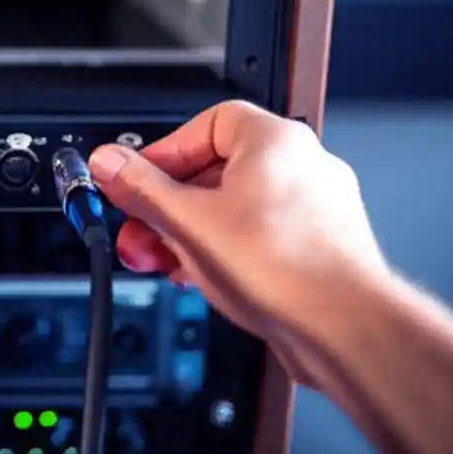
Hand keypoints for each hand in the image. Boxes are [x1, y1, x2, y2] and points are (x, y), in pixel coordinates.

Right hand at [88, 100, 390, 383]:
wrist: (344, 329)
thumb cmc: (285, 268)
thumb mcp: (187, 221)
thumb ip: (141, 189)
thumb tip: (108, 163)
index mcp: (275, 142)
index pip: (205, 124)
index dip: (162, 154)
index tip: (133, 180)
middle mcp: (300, 167)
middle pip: (213, 170)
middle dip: (165, 206)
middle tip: (139, 229)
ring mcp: (312, 208)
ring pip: (232, 207)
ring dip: (187, 232)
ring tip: (163, 259)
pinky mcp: (314, 246)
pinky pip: (255, 236)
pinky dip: (221, 250)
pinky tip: (200, 276)